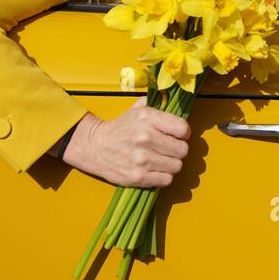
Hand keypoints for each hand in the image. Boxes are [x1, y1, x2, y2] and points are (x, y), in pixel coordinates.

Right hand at [61, 98, 190, 187]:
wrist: (95, 146)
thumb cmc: (120, 128)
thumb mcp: (137, 109)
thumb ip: (158, 102)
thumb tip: (176, 100)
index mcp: (148, 117)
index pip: (183, 129)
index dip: (183, 133)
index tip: (176, 135)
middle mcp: (146, 138)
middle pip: (183, 149)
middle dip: (177, 149)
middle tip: (167, 148)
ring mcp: (142, 159)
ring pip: (177, 166)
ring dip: (171, 163)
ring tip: (160, 159)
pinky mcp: (138, 177)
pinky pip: (167, 179)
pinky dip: (163, 176)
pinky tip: (155, 169)